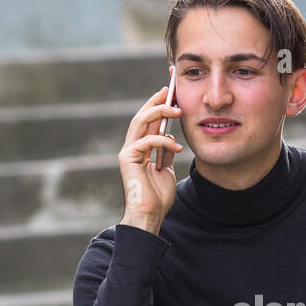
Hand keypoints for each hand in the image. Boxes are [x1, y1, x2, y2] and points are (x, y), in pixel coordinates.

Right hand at [118, 85, 183, 230]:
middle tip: (170, 90)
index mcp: (139, 150)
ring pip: (140, 122)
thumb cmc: (157, 198)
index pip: (147, 122)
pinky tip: (177, 147)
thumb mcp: (165, 171)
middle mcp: (131, 148)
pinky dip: (163, 141)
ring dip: (159, 112)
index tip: (169, 93)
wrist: (149, 215)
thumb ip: (164, 154)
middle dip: (156, 101)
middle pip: (141, 117)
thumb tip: (170, 139)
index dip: (156, 106)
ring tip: (177, 110)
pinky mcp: (128, 158)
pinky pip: (146, 141)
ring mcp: (128, 152)